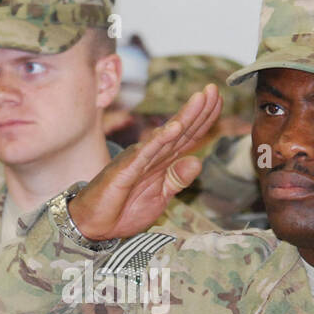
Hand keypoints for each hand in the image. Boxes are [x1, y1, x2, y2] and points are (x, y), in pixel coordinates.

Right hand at [68, 85, 221, 240]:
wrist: (93, 224)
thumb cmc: (122, 210)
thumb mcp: (159, 198)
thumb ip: (177, 180)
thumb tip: (198, 161)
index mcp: (162, 162)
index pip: (188, 137)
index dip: (205, 119)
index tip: (219, 100)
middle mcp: (152, 156)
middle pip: (181, 130)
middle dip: (200, 110)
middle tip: (214, 89)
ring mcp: (138, 160)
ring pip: (166, 136)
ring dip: (184, 117)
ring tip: (200, 99)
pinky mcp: (125, 170)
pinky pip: (145, 154)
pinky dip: (159, 141)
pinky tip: (173, 129)